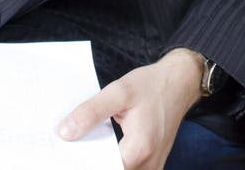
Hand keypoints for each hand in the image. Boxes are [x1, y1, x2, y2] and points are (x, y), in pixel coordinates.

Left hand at [58, 49, 202, 168]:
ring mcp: (153, 169)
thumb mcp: (119, 90)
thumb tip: (65, 133)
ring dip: (104, 162)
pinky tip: (103, 151)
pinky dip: (116, 163)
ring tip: (87, 148)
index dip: (82, 162)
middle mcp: (148, 165)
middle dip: (91, 161)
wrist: (180, 83)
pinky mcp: (153, 166)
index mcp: (139, 148)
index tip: (68, 154)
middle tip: (73, 148)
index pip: (101, 169)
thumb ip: (91, 112)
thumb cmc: (152, 85)